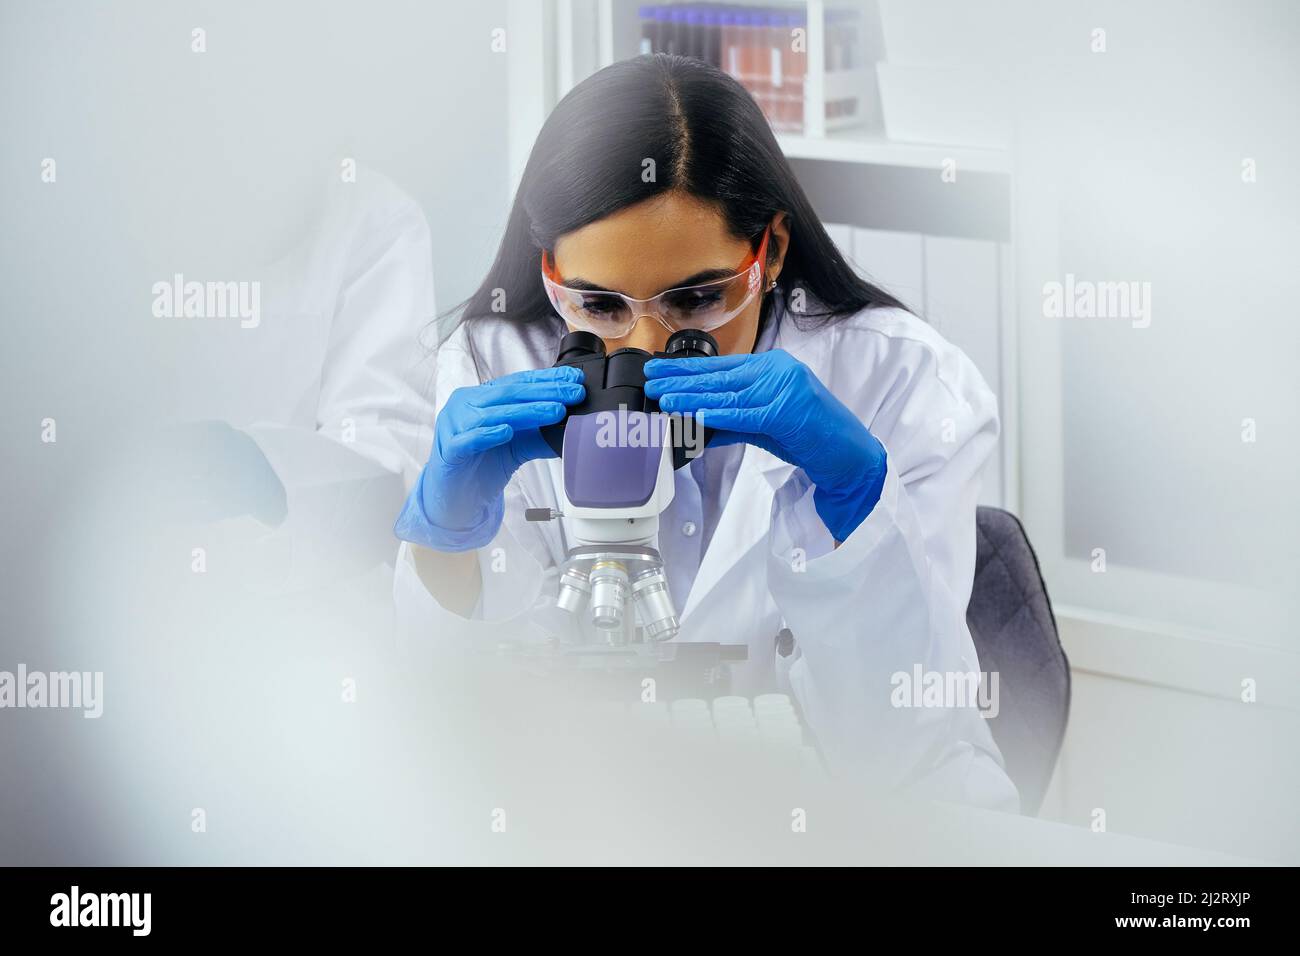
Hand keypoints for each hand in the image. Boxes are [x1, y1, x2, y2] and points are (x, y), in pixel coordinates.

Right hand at [394, 366, 584, 550]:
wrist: (456, 499)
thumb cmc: (483, 465)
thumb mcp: (517, 445)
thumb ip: (539, 433)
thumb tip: (574, 427)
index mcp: (481, 398)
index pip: (517, 383)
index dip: (546, 380)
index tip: (574, 379)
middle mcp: (465, 405)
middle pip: (509, 394)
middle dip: (545, 392)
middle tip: (574, 393)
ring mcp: (454, 426)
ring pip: (492, 413)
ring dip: (527, 411)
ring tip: (555, 411)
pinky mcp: (449, 452)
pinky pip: (468, 440)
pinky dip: (488, 434)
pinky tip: (507, 431)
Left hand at [644, 350, 886, 541]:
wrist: (848, 455)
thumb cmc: (810, 437)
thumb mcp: (765, 425)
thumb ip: (733, 419)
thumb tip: (697, 421)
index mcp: (772, 368)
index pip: (722, 368)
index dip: (687, 370)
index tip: (660, 370)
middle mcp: (778, 372)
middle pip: (720, 377)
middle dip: (681, 378)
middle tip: (651, 377)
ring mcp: (784, 389)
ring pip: (728, 394)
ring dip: (692, 396)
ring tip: (664, 396)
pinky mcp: (788, 411)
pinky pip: (746, 413)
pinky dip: (719, 414)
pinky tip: (696, 413)